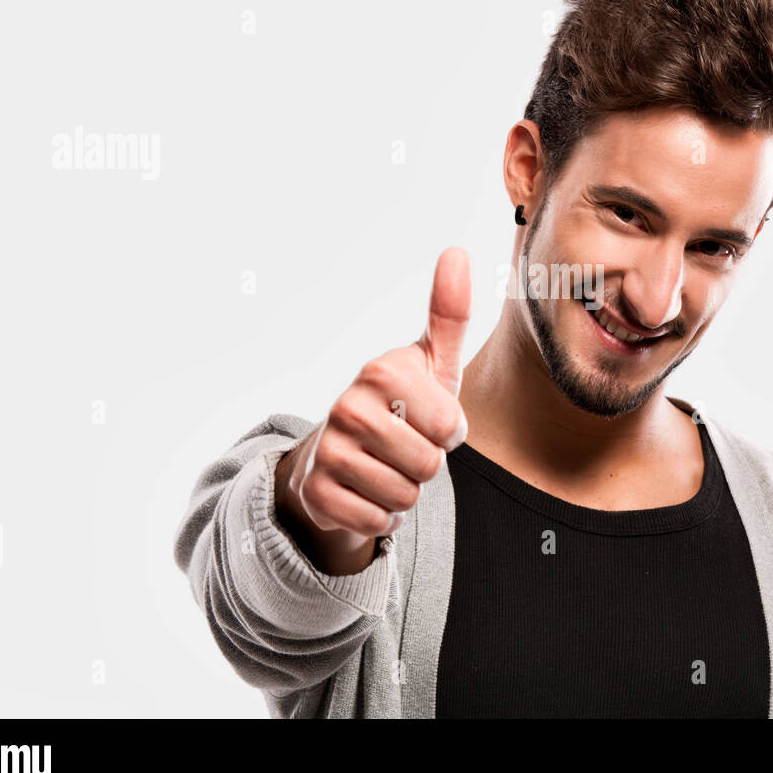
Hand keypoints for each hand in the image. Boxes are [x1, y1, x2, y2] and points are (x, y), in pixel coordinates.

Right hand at [275, 247, 470, 574]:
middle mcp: (348, 406)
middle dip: (426, 466)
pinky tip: (367, 494)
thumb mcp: (431, 362)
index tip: (427, 420)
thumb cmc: (400, 405)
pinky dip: (381, 516)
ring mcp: (329, 449)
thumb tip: (456, 251)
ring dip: (405, 492)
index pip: (450, 428)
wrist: (338, 457)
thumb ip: (449, 312)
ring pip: (405, 496)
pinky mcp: (317, 492)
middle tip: (404, 449)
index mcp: (381, 372)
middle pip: (429, 465)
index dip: (449, 433)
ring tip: (386, 469)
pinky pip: (377, 521)